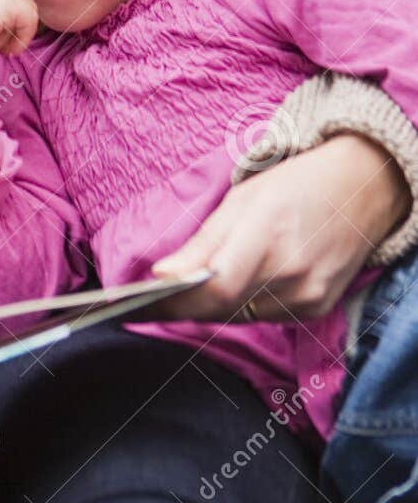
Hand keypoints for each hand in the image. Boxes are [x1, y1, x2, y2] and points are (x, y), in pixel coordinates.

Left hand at [151, 133, 406, 322]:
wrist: (361, 189)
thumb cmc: (294, 186)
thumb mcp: (241, 200)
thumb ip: (202, 243)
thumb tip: (160, 276)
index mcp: (268, 234)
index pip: (215, 288)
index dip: (175, 302)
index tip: (141, 304)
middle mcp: (293, 271)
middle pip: (223, 308)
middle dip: (185, 305)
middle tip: (155, 299)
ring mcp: (310, 295)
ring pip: (241, 315)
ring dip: (214, 306)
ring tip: (194, 288)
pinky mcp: (318, 308)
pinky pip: (265, 316)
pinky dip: (244, 305)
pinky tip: (240, 286)